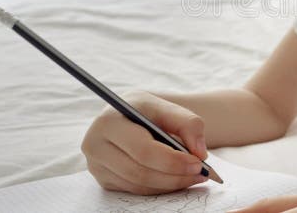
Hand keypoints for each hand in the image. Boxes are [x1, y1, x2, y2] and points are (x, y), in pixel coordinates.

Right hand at [81, 90, 209, 194]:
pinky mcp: (104, 179)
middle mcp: (95, 145)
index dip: (172, 161)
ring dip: (170, 185)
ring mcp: (96, 165)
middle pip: (139, 172)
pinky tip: (177, 179)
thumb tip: (200, 153)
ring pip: (138, 185)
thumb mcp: (168, 107)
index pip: (142, 150)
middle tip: (201, 174)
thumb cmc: (148, 111)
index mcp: (108, 122)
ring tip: (194, 177)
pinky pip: (135, 190)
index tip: (198, 163)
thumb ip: (189, 124)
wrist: (129, 115)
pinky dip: (159, 187)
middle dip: (175, 176)